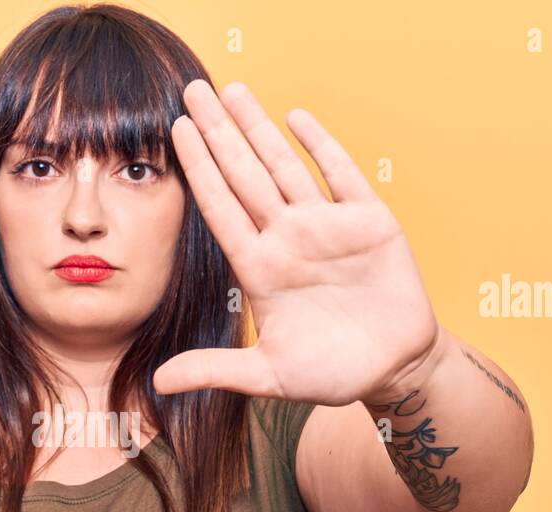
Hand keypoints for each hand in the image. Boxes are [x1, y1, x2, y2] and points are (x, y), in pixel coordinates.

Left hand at [153, 79, 443, 406]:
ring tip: (233, 90)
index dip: (199, 169)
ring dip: (260, 128)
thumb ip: (216, 369)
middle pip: (244, 175)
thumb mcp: (268, 376)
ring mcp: (326, 226)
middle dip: (218, 132)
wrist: (394, 368)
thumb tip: (157, 383)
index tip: (174, 132)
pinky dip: (321, 146)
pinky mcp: (369, 221)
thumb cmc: (330, 373)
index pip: (220, 208)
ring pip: (285, 165)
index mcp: (260, 269)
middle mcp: (287, 238)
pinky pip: (341, 174)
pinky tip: (296, 117)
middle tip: (192, 89)